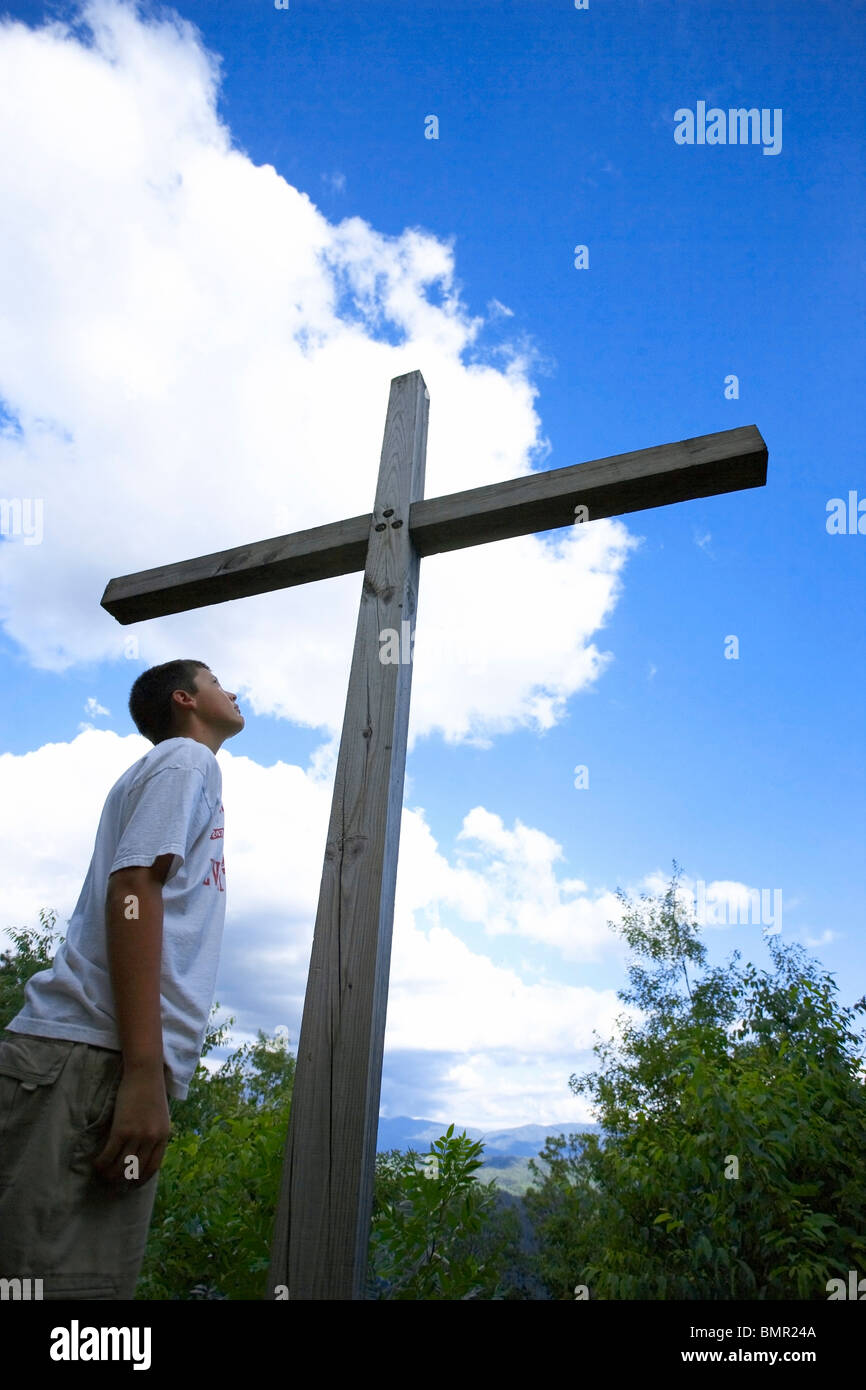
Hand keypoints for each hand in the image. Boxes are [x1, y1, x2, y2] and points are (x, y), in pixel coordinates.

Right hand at [92, 1067, 171, 1185]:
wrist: (145, 1071)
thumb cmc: (152, 1090)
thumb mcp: (160, 1115)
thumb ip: (155, 1133)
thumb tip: (143, 1150)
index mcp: (164, 1136)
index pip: (153, 1168)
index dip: (140, 1180)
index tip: (131, 1186)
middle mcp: (152, 1139)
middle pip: (135, 1170)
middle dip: (122, 1181)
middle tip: (111, 1182)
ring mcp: (138, 1135)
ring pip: (121, 1166)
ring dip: (109, 1174)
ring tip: (101, 1174)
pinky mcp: (122, 1129)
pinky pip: (109, 1154)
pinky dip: (101, 1162)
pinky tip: (96, 1163)